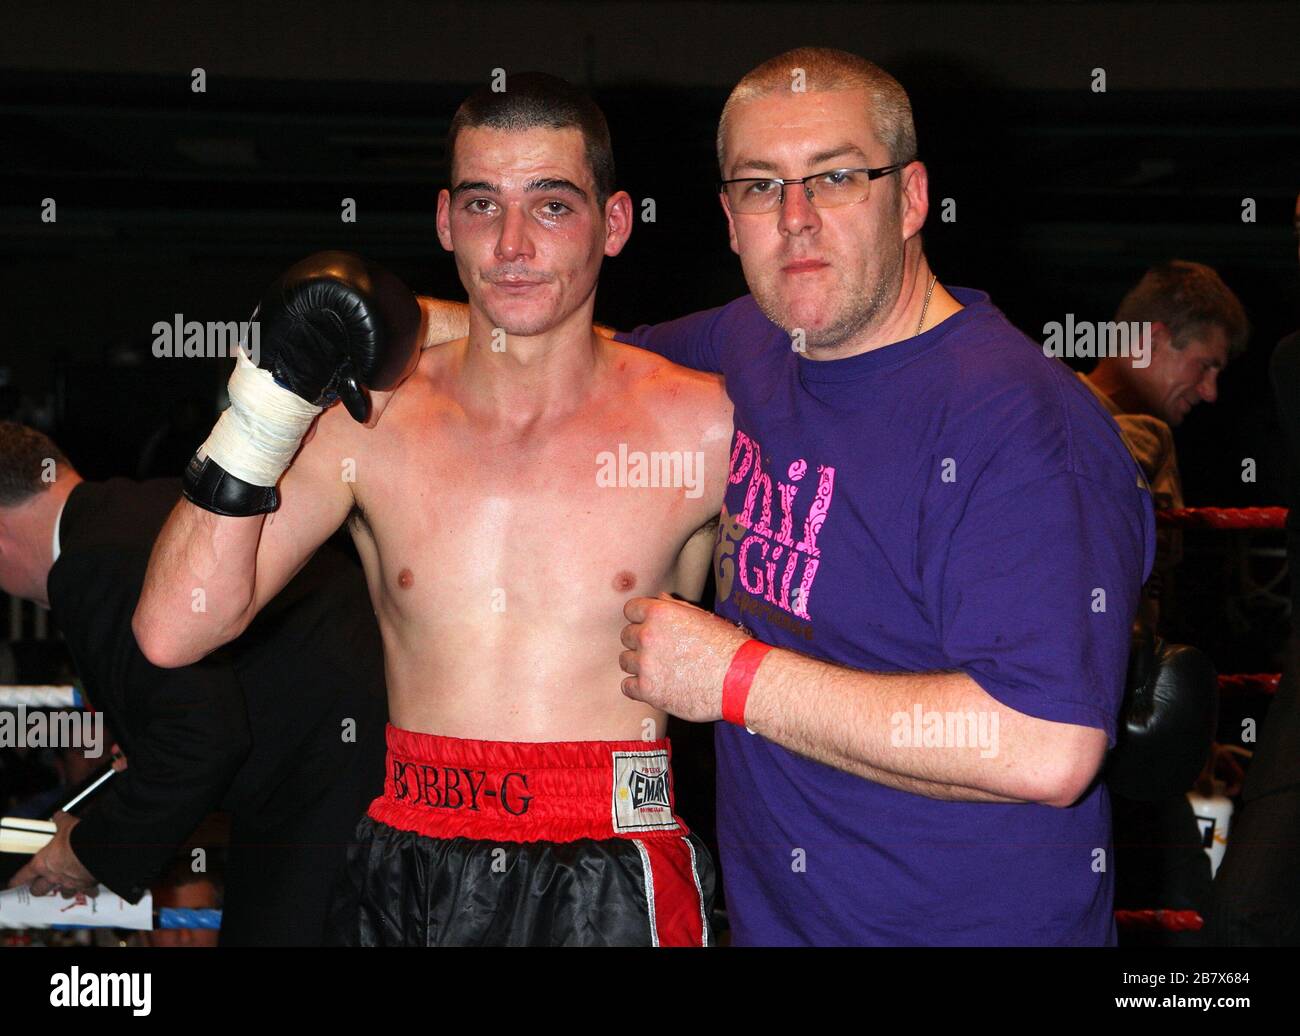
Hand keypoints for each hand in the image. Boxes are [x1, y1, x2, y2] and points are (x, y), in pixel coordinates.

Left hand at [7, 811, 97, 897]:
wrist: (99, 848)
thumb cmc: (78, 839)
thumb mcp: (66, 824)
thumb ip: (60, 822)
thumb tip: (59, 816)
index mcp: (43, 863)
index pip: (23, 875)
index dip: (16, 879)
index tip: (14, 882)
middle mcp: (53, 876)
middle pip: (38, 890)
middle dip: (39, 887)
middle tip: (41, 883)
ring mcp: (69, 883)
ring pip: (62, 893)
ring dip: (64, 890)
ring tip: (68, 883)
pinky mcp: (86, 885)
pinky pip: (86, 892)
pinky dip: (88, 889)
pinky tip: (90, 885)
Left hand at [619, 593, 749, 721]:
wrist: (739, 680)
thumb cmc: (727, 647)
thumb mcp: (704, 618)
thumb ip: (676, 608)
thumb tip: (659, 597)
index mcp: (660, 613)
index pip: (631, 610)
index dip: (640, 619)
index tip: (649, 628)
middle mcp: (648, 635)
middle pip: (626, 636)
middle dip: (639, 642)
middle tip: (658, 652)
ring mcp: (646, 664)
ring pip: (625, 661)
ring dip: (638, 664)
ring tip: (659, 670)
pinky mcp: (648, 690)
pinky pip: (627, 686)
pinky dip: (637, 688)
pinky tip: (655, 686)